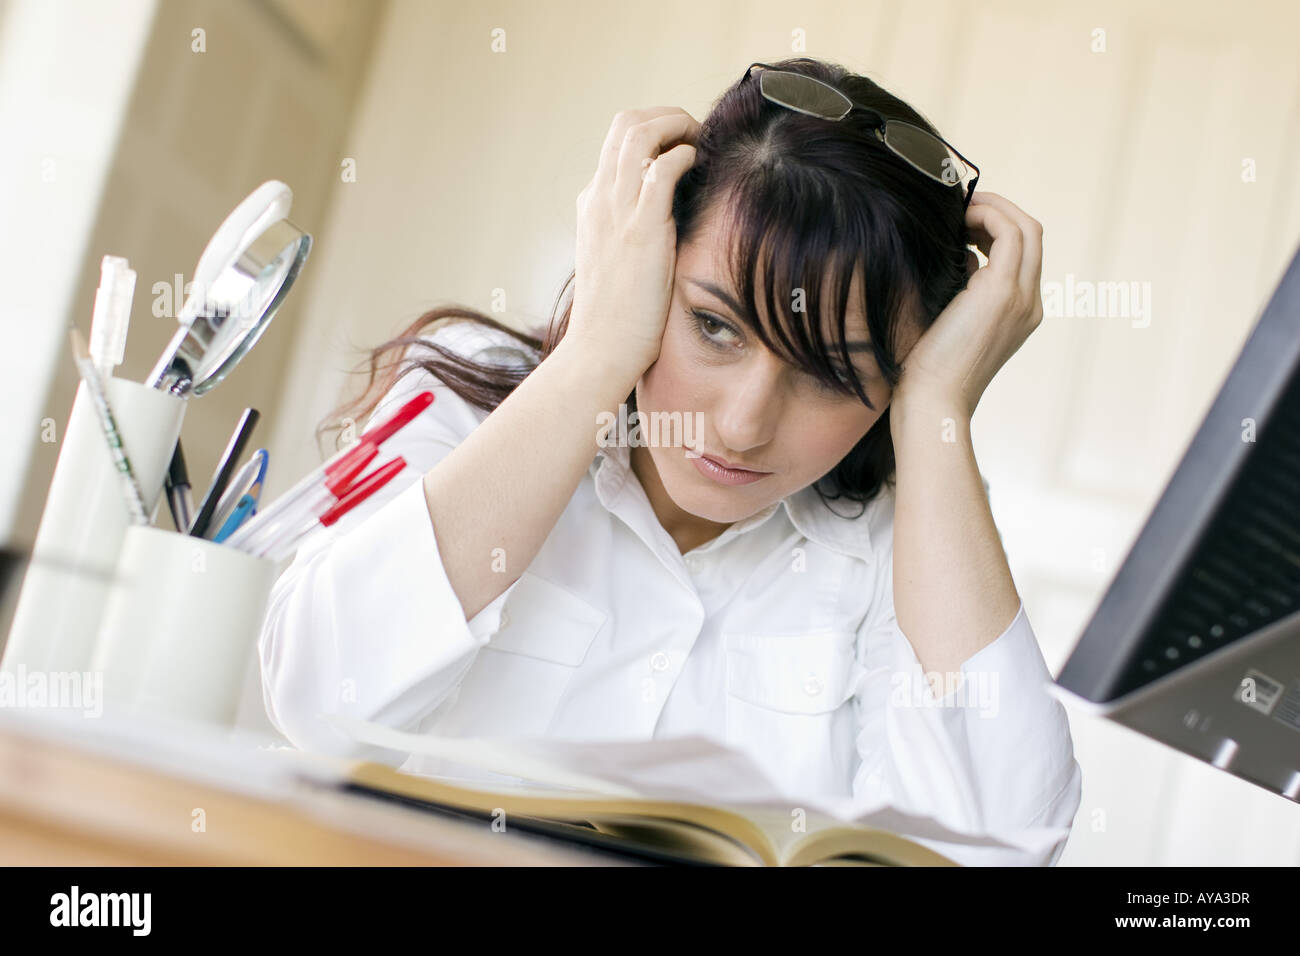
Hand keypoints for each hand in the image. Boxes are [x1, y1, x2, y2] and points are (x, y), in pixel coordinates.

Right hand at [564, 107, 699, 382]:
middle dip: (667, 116)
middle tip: (699, 135)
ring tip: (703, 144)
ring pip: (639, 133)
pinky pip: (660, 167)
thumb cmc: (619, 319)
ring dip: (678, 126)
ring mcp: (615, 210)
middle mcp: (599, 198)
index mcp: (593, 205)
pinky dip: (685, 155)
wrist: (601, 351)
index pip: (618, 142)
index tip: (687, 145)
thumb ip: (637, 234)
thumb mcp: (620, 264)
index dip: (656, 132)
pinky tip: (702, 170)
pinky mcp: (639, 228)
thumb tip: (677, 223)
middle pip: (626, 123)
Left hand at [893, 191, 1044, 418]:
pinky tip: (958, 219)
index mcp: (1019, 313)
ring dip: (993, 209)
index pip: (1022, 254)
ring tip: (959, 209)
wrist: (933, 402)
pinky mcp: (1002, 292)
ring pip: (1026, 228)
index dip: (996, 228)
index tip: (963, 221)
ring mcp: (1022, 298)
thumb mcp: (951, 322)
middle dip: (998, 211)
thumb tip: (958, 253)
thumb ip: (963, 287)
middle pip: (1031, 234)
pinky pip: (1008, 233)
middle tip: (962, 205)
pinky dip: (987, 215)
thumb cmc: (928, 372)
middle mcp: (1029, 304)